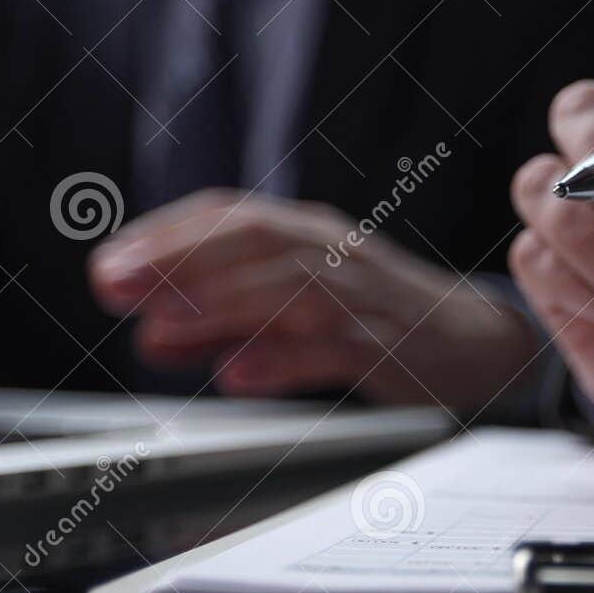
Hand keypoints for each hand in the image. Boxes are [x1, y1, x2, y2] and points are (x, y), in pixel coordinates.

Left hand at [87, 190, 541, 409]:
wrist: (484, 348)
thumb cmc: (386, 322)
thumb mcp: (301, 311)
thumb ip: (227, 321)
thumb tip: (149, 333)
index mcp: (311, 235)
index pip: (232, 217)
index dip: (167, 236)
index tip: (108, 265)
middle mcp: (338, 253)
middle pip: (254, 241)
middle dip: (179, 259)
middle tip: (115, 284)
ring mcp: (369, 298)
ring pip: (290, 288)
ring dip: (220, 306)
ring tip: (161, 330)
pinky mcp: (395, 347)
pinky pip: (336, 346)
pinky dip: (284, 359)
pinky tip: (238, 375)